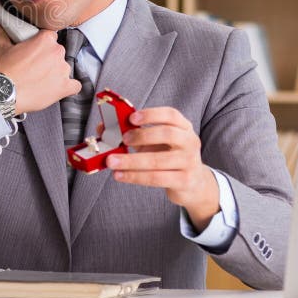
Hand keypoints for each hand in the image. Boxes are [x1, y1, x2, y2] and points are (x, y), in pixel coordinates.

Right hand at [0, 21, 80, 114]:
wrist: (5, 92)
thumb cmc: (5, 70)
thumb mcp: (3, 49)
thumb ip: (0, 34)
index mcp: (46, 40)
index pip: (51, 37)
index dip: (43, 45)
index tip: (37, 52)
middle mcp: (57, 52)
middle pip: (58, 52)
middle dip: (49, 59)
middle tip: (36, 67)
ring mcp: (63, 70)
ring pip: (65, 68)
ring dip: (57, 73)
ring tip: (42, 80)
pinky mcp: (65, 87)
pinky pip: (75, 86)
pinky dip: (69, 87)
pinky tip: (60, 89)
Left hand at [105, 106, 219, 231]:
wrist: (194, 183)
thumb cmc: (168, 156)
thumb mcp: (154, 142)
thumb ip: (131, 133)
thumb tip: (103, 128)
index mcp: (183, 127)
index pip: (171, 115)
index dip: (151, 114)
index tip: (132, 118)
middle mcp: (190, 142)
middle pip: (167, 134)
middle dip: (141, 135)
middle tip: (123, 140)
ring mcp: (189, 162)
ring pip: (158, 160)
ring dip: (131, 161)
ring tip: (111, 161)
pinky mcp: (185, 181)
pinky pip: (157, 178)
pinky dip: (135, 177)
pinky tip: (120, 175)